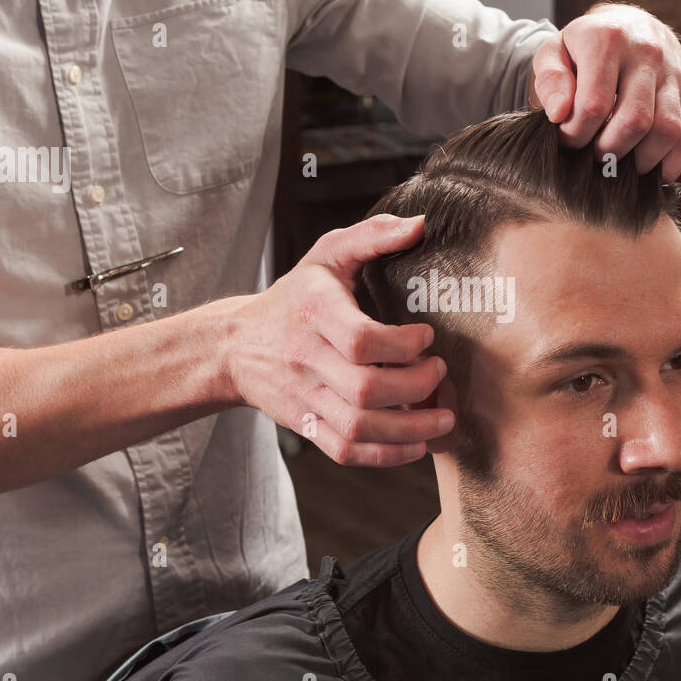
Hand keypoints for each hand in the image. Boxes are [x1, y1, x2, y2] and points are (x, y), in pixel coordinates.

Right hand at [221, 214, 454, 466]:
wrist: (237, 345)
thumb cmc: (295, 297)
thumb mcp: (326, 255)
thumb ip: (372, 235)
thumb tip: (422, 224)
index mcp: (314, 313)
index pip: (360, 340)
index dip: (403, 345)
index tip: (427, 336)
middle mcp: (306, 359)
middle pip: (365, 390)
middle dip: (415, 387)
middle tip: (440, 373)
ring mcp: (304, 397)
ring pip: (359, 427)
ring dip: (411, 430)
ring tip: (443, 417)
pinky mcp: (305, 425)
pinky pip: (346, 451)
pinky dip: (386, 455)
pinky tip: (417, 445)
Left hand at [528, 2, 680, 182]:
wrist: (629, 26)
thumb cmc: (585, 48)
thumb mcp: (555, 52)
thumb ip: (550, 80)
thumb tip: (559, 114)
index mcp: (608, 40)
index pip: (594, 105)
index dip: (576, 135)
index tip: (567, 139)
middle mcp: (647, 52)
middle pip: (634, 122)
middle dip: (608, 151)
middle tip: (593, 155)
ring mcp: (675, 73)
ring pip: (667, 132)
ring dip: (640, 162)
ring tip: (619, 163)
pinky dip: (670, 165)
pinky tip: (647, 170)